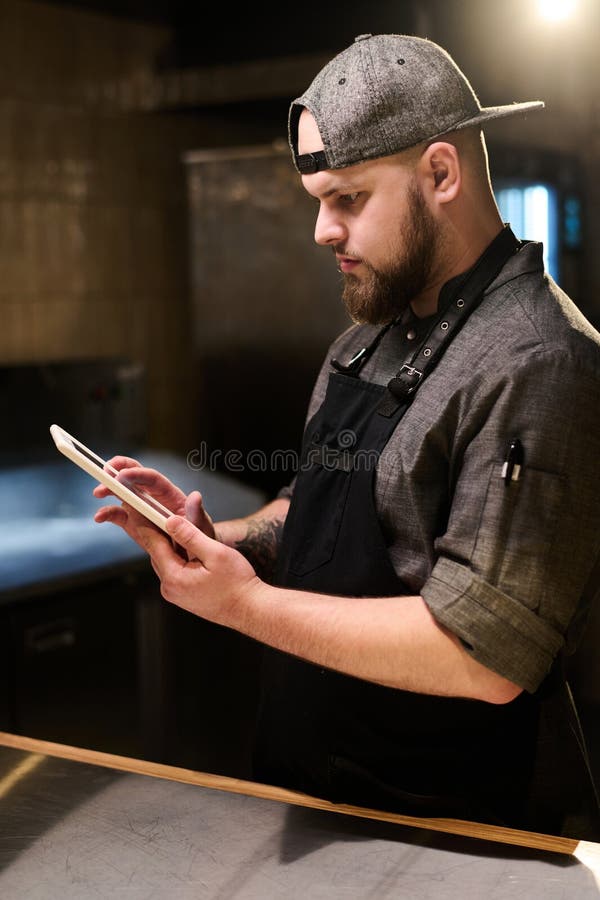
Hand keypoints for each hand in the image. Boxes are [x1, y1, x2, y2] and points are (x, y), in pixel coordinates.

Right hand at [94, 458, 215, 554]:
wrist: (194, 553)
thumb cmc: (200, 535)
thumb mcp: (201, 525)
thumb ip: (197, 513)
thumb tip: (195, 497)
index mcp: (169, 494)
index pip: (152, 479)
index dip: (137, 474)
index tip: (122, 475)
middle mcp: (153, 497)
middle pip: (133, 477)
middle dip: (118, 471)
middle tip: (104, 473)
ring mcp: (141, 509)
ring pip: (122, 492)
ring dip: (108, 489)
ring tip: (98, 493)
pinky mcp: (133, 522)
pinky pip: (118, 514)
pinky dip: (106, 514)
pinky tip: (99, 517)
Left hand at [135, 512, 260, 627]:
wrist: (251, 610)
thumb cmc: (238, 583)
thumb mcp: (215, 553)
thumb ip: (191, 536)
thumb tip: (171, 521)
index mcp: (174, 578)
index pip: (154, 544)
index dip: (145, 522)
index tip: (137, 507)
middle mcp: (170, 588)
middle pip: (158, 552)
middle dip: (158, 531)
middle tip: (152, 509)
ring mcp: (176, 594)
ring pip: (167, 561)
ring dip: (170, 544)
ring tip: (172, 524)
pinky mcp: (184, 596)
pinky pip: (175, 570)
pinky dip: (178, 556)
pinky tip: (186, 545)